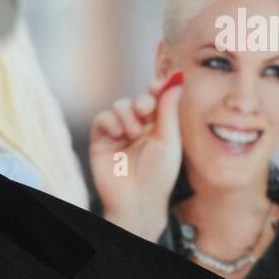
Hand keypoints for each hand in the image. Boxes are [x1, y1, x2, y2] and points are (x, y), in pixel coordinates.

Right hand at [89, 71, 183, 240]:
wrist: (137, 199)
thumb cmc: (158, 175)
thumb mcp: (169, 139)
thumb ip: (168, 108)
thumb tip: (176, 78)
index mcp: (159, 126)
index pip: (157, 98)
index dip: (157, 87)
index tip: (159, 84)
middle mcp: (139, 127)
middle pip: (138, 98)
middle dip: (143, 101)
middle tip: (146, 112)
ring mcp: (119, 132)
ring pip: (120, 104)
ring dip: (127, 114)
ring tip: (132, 133)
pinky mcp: (101, 139)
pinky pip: (102, 117)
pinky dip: (110, 120)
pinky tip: (118, 133)